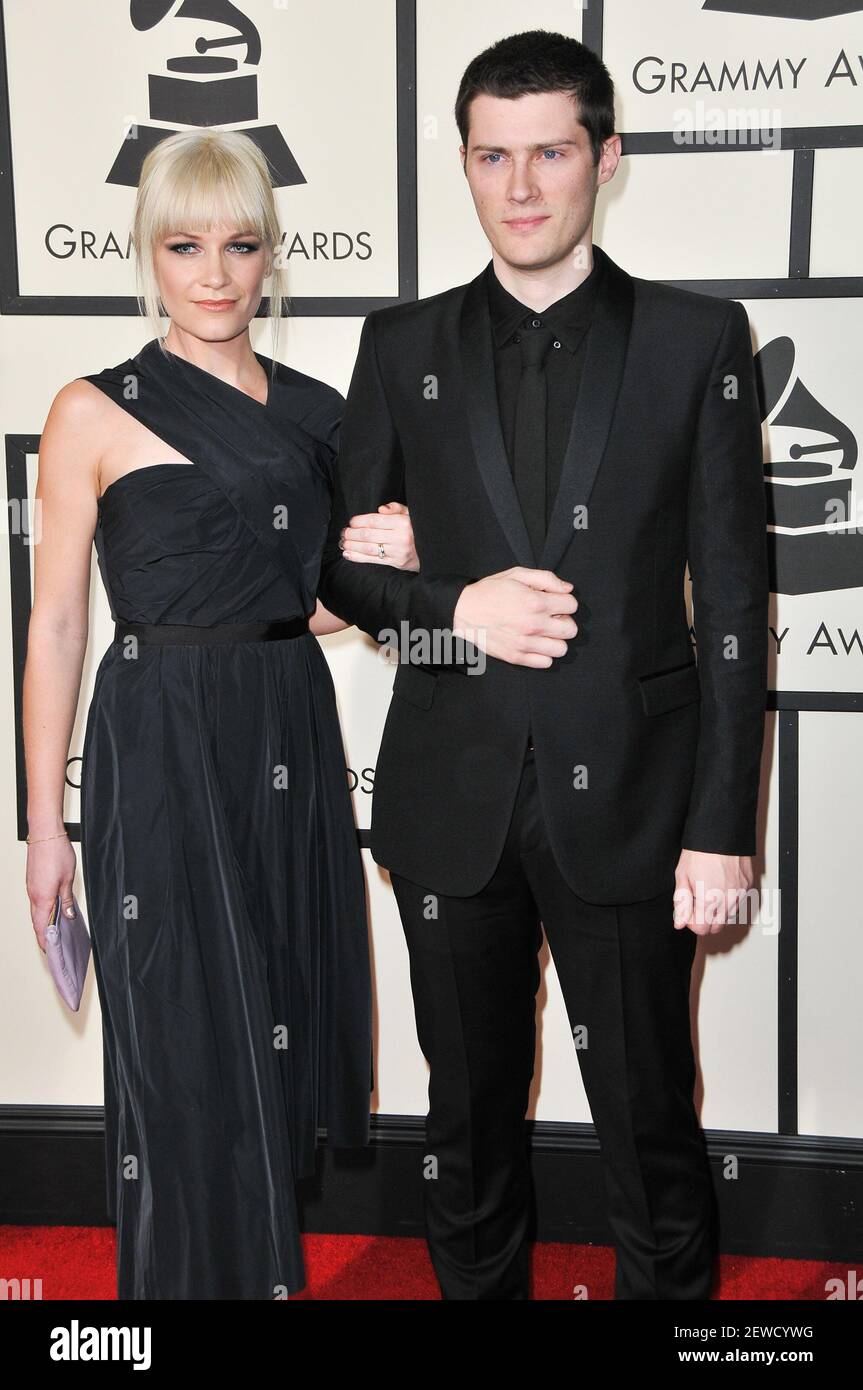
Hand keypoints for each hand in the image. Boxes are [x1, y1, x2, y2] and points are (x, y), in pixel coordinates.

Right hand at [26, 834, 76, 952]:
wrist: (45, 834)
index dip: (45, 941)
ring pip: (35, 911)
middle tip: (51, 947)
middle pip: (36, 921)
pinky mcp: (32, 882)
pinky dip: (41, 911)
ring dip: (42, 923)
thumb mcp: (68, 879)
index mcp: (42, 897)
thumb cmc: (56, 853)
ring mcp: (31, 888)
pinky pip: (36, 901)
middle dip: (43, 935)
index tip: (49, 952)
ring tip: (53, 932)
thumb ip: (66, 899)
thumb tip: (67, 915)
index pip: (41, 926)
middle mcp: (33, 895)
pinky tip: (50, 912)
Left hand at [340, 502, 418, 570]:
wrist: (433, 550)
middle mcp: (400, 538)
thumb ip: (396, 508)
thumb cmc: (418, 529)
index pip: (374, 521)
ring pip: (369, 548)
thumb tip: (380, 509)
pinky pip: (374, 560)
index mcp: (403, 522)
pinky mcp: (397, 563)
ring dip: (352, 546)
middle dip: (352, 534)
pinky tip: (348, 554)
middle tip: (344, 532)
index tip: (351, 522)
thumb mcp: (411, 514)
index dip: (359, 521)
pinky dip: (358, 558)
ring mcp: (398, 552)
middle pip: (369, 535)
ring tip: (343, 543)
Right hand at [452, 567, 576, 667]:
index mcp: (536, 602)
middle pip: (571, 630)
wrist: (463, 610)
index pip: (572, 605)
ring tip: (543, 632)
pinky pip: (545, 663)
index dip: (564, 601)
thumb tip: (567, 589)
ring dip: (555, 640)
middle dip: (563, 621)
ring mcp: (525, 644)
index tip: (554, 602)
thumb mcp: (517, 574)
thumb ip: (546, 578)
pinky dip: (543, 655)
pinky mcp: (516, 657)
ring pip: (561, 649)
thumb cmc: (490, 591)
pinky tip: (534, 643)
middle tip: (550, 617)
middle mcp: (533, 625)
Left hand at [673, 850, 753, 935]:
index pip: (702, 929)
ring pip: (728, 917)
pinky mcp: (747, 887)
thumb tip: (680, 923)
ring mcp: (740, 894)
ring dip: (717, 912)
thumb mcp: (682, 876)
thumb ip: (682, 903)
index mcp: (709, 900)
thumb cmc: (699, 852)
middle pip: (716, 927)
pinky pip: (738, 903)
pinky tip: (720, 886)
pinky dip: (729, 901)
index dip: (692, 922)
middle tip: (697, 902)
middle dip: (705, 920)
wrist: (720, 834)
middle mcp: (727, 900)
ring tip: (708, 892)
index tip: (688, 911)